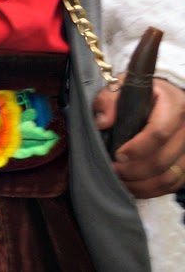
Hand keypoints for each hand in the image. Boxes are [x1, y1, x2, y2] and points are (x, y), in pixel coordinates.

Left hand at [94, 78, 184, 196]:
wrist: (165, 98)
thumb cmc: (141, 93)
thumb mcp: (123, 86)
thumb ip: (109, 99)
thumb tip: (102, 122)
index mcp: (174, 105)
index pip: (159, 132)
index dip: (137, 148)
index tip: (118, 154)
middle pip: (163, 159)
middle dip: (135, 170)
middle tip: (113, 170)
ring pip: (170, 177)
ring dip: (143, 184)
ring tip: (120, 181)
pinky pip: (174, 184)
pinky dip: (153, 190)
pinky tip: (133, 187)